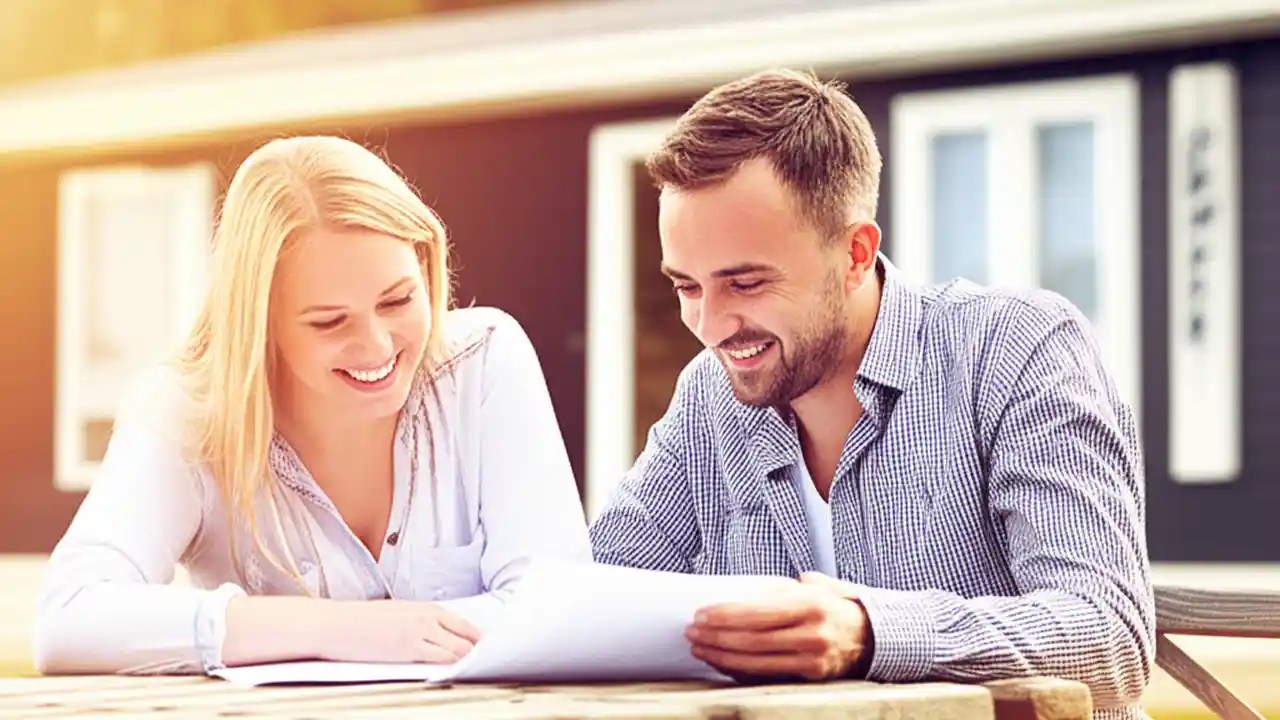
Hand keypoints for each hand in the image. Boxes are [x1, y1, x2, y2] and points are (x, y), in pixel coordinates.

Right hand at [318, 600, 481, 663]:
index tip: (480, 648)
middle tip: (481, 661)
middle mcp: (426, 617)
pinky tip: (455, 671)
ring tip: (472, 669)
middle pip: (466, 635)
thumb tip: (436, 636)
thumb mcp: (396, 614)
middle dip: (475, 649)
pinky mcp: (409, 648)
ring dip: (466, 659)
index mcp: (424, 608)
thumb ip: (418, 623)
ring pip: (458, 648)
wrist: (335, 624)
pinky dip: (451, 665)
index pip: (461, 623)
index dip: (474, 637)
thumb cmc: (359, 622)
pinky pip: (440, 658)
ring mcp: (419, 632)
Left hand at [684, 572, 872, 681]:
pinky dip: (740, 671)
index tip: (701, 614)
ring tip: (699, 648)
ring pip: (755, 663)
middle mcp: (812, 633)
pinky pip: (767, 676)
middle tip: (691, 631)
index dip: (725, 615)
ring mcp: (812, 659)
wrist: (875, 636)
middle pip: (752, 640)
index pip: (757, 613)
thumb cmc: (836, 605)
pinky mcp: (810, 677)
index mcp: (810, 604)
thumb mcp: (817, 585)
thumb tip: (747, 586)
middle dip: (716, 636)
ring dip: (721, 656)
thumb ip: (786, 585)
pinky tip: (721, 663)